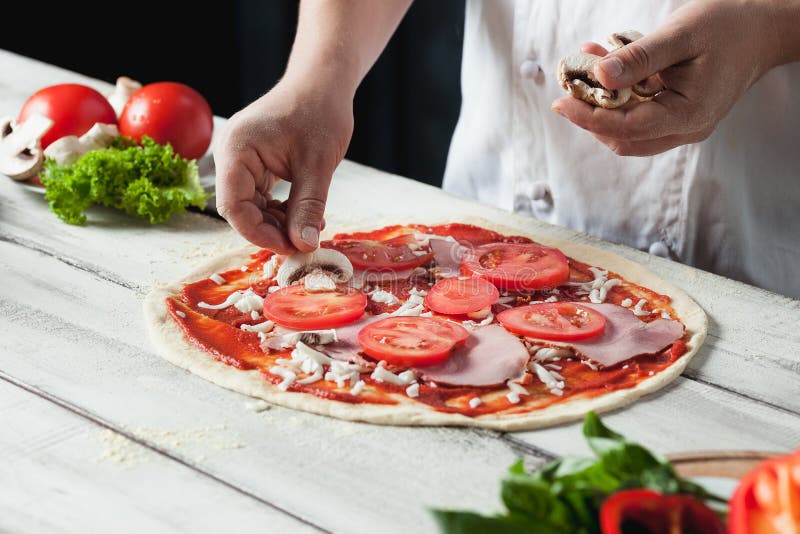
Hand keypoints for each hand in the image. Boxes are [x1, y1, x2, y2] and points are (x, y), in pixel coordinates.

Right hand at [214, 79, 353, 252]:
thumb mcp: (317, 165)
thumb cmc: (320, 112)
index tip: (290, 248)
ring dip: (279, 223)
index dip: (259, 234)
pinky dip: (281, 211)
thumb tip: (304, 246)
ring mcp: (240, 159)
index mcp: (236, 149)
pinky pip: (260, 196)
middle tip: (306, 242)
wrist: (323, 82)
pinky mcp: (253, 163)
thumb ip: (308, 207)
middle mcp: (230, 155)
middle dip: (272, 230)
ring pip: (251, 206)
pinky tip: (306, 214)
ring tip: (312, 226)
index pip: (233, 207)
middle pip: (240, 210)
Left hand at [551, 0, 780, 155]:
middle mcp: (685, 129)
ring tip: (586, 67)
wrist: (761, 29)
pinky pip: (639, 115)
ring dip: (602, 105)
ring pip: (628, 131)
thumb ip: (639, 59)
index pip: (627, 128)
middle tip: (569, 83)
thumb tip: (599, 78)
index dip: (588, 118)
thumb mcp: (680, 35)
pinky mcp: (677, 117)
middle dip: (590, 114)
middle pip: (623, 137)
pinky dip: (618, 97)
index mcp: (688, 115)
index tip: (559, 103)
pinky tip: (606, 67)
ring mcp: (683, 126)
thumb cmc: (727, 27)